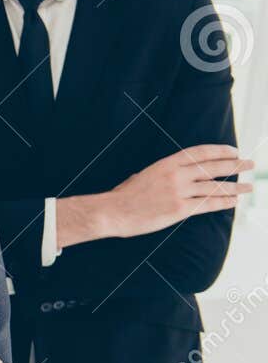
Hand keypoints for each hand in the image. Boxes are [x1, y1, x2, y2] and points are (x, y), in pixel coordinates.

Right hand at [65, 144, 252, 244]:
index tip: (234, 152)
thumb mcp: (141, 176)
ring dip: (235, 187)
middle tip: (250, 165)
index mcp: (166, 164)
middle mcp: (175, 175)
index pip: (200, 153)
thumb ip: (159, 174)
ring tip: (248, 188)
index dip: (220, 151)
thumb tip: (167, 176)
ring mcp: (178, 192)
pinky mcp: (179, 210)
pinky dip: (222, 202)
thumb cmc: (122, 196)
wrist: (111, 212)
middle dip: (235, 165)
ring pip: (214, 187)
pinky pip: (207, 205)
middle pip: (212, 168)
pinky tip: (233, 202)